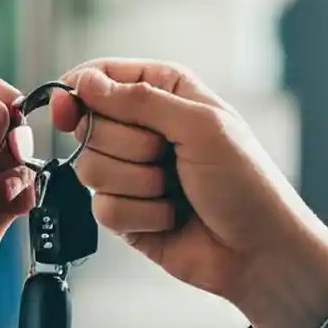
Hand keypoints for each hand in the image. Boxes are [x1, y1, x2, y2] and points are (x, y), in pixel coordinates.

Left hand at [0, 77, 36, 327]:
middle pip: (4, 124)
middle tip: (13, 164)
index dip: (5, 104)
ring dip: (20, 173)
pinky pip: (21, 190)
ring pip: (16, 158)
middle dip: (17, 141)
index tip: (17, 129)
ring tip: (3, 198)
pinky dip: (26, 196)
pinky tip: (14, 212)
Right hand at [51, 59, 327, 327]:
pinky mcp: (127, 212)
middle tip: (166, 156)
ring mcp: (132, 171)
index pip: (100, 76)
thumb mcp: (200, 126)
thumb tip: (84, 83)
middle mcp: (144, 127)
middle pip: (89, 124)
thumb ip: (140, 101)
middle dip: (127, 146)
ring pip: (90, 168)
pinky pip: (102, 208)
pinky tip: (169, 218)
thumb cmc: (246, 183)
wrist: (260, 252)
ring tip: (174, 190)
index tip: (67, 110)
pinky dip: (140, 215)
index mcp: (165, 92)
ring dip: (137, 184)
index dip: (78, 91)